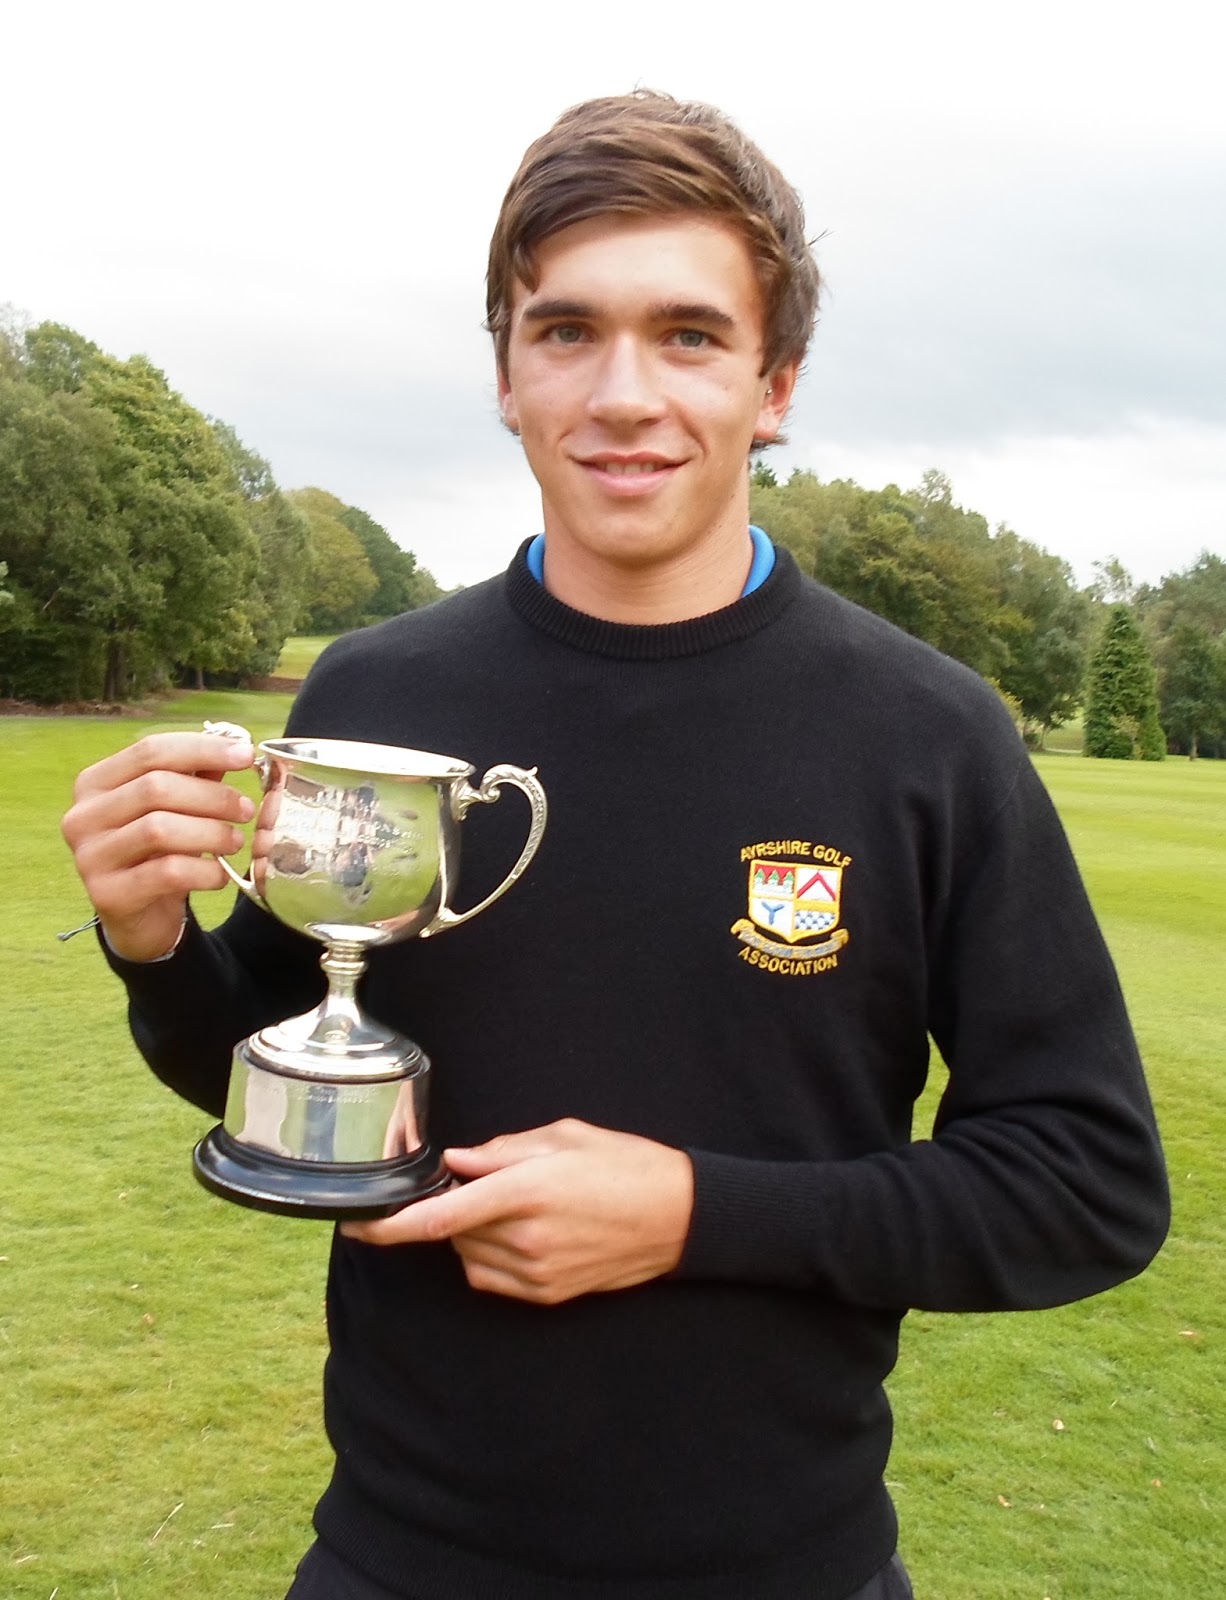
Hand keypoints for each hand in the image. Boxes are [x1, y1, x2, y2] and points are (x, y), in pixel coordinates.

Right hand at [61, 731, 256, 961]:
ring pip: (159, 828)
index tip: (245, 754)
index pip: (150, 751)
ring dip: (211, 832)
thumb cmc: (159, 852)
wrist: (139, 918)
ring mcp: (90, 856)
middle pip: (155, 787)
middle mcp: (83, 816)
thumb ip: (198, 775)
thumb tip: (235, 744)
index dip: (202, 748)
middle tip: (246, 809)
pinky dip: (204, 870)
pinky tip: (220, 874)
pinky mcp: (108, 894)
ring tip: (235, 840)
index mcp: (95, 782)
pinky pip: (167, 873)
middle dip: (212, 796)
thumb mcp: (176, 809)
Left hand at [341, 1119, 694, 1304]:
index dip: (390, 1225)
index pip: (440, 1216)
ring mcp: (537, 1273)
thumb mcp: (564, 1137)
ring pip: (468, 1256)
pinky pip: (491, 1278)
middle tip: (488, 1181)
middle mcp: (526, 1238)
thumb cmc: (626, 1165)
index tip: (356, 1223)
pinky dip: (488, 1255)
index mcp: (527, 1191)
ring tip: (517, 1205)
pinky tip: (520, 1232)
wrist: (680, 1217)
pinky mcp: (547, 1295)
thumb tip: (459, 1163)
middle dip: (453, 1205)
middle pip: (452, 1230)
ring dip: (471, 1231)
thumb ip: (504, 1151)